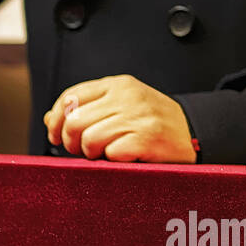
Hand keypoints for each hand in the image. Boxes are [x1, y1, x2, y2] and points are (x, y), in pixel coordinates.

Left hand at [43, 75, 197, 162]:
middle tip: (83, 151)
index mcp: (117, 85)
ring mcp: (138, 116)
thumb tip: (51, 118)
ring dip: (92, 154)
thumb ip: (86, 110)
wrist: (194, 133)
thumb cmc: (150, 125)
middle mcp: (127, 96)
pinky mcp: (147, 138)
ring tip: (107, 153)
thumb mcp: (119, 108)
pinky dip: (113, 160)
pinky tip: (126, 156)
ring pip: (88, 139)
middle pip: (74, 122)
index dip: (57, 120)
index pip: (70, 97)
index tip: (56, 137)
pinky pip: (111, 153)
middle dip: (71, 142)